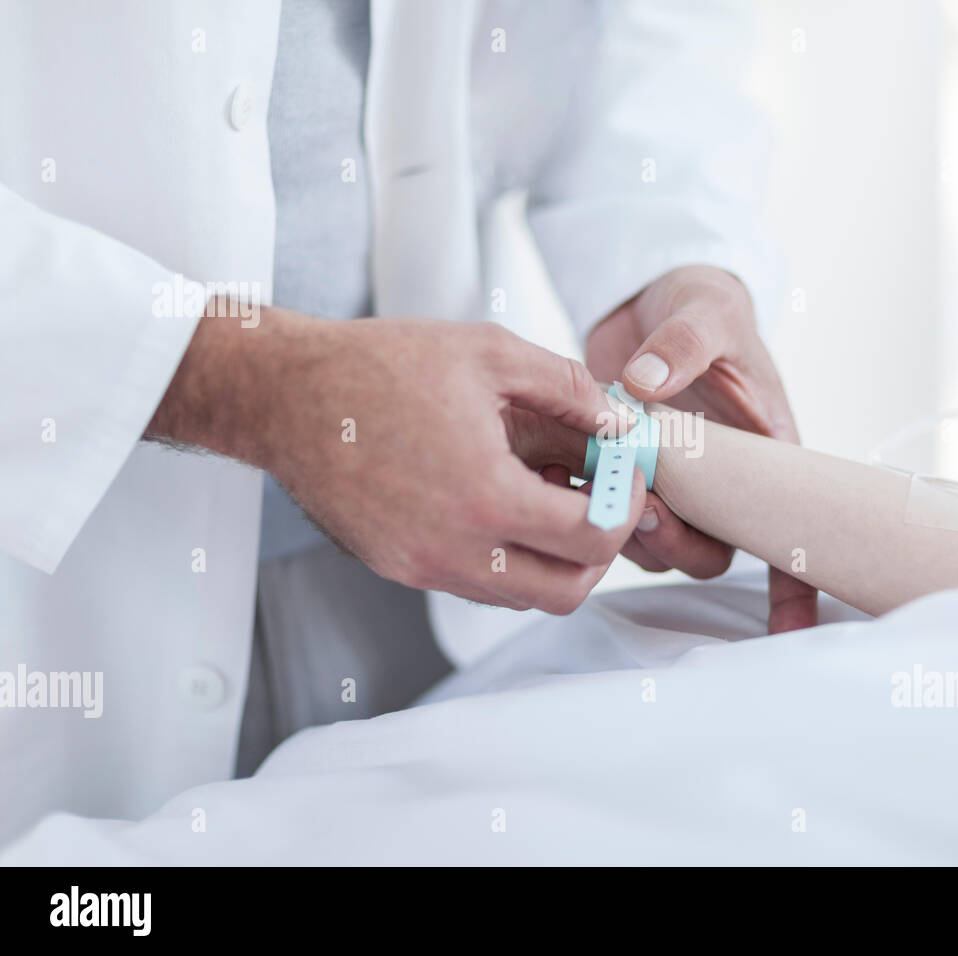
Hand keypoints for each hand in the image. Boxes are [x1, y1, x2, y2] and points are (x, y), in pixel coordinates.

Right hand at [150, 304, 642, 613]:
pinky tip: (507, 503)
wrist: (284, 394)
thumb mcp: (490, 353)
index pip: (592, 539)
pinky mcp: (400, 568)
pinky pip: (478, 584)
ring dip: (555, 558)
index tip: (628, 476)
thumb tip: (620, 423)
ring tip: (553, 494)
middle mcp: (453, 550)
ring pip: (522, 595)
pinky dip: (510, 558)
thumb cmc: (382, 366)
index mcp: (484, 497)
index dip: (626, 507)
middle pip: (566, 591)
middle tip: (604, 500)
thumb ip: (569, 389)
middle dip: (600, 550)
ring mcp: (423, 567)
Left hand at [585, 264, 817, 632]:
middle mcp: (722, 480)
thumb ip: (683, 343)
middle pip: (711, 546)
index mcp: (765, 451)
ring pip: (657, 539)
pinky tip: (566, 478)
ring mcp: (673, 482)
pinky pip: (613, 511)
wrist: (651, 297)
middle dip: (679, 542)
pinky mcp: (626, 473)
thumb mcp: (707, 310)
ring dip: (631, 529)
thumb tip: (644, 383)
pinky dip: (592, 503)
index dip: (794, 582)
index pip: (789, 527)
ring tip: (606, 486)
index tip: (790, 628)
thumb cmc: (704, 305)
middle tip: (649, 510)